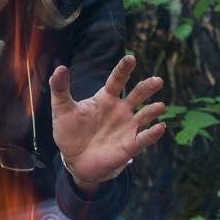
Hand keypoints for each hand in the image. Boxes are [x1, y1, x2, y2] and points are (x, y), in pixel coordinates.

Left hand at [49, 54, 165, 188]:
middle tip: (157, 80)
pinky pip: (144, 138)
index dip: (124, 69)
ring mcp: (127, 127)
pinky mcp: (130, 145)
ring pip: (145, 115)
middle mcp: (121, 110)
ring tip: (159, 106)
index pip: (117, 80)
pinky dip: (152, 133)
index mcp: (106, 98)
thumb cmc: (69, 132)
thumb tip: (59, 68)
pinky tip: (160, 127)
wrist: (74, 160)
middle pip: (138, 95)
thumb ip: (60, 88)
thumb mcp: (62, 109)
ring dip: (153, 110)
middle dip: (147, 87)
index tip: (130, 59)